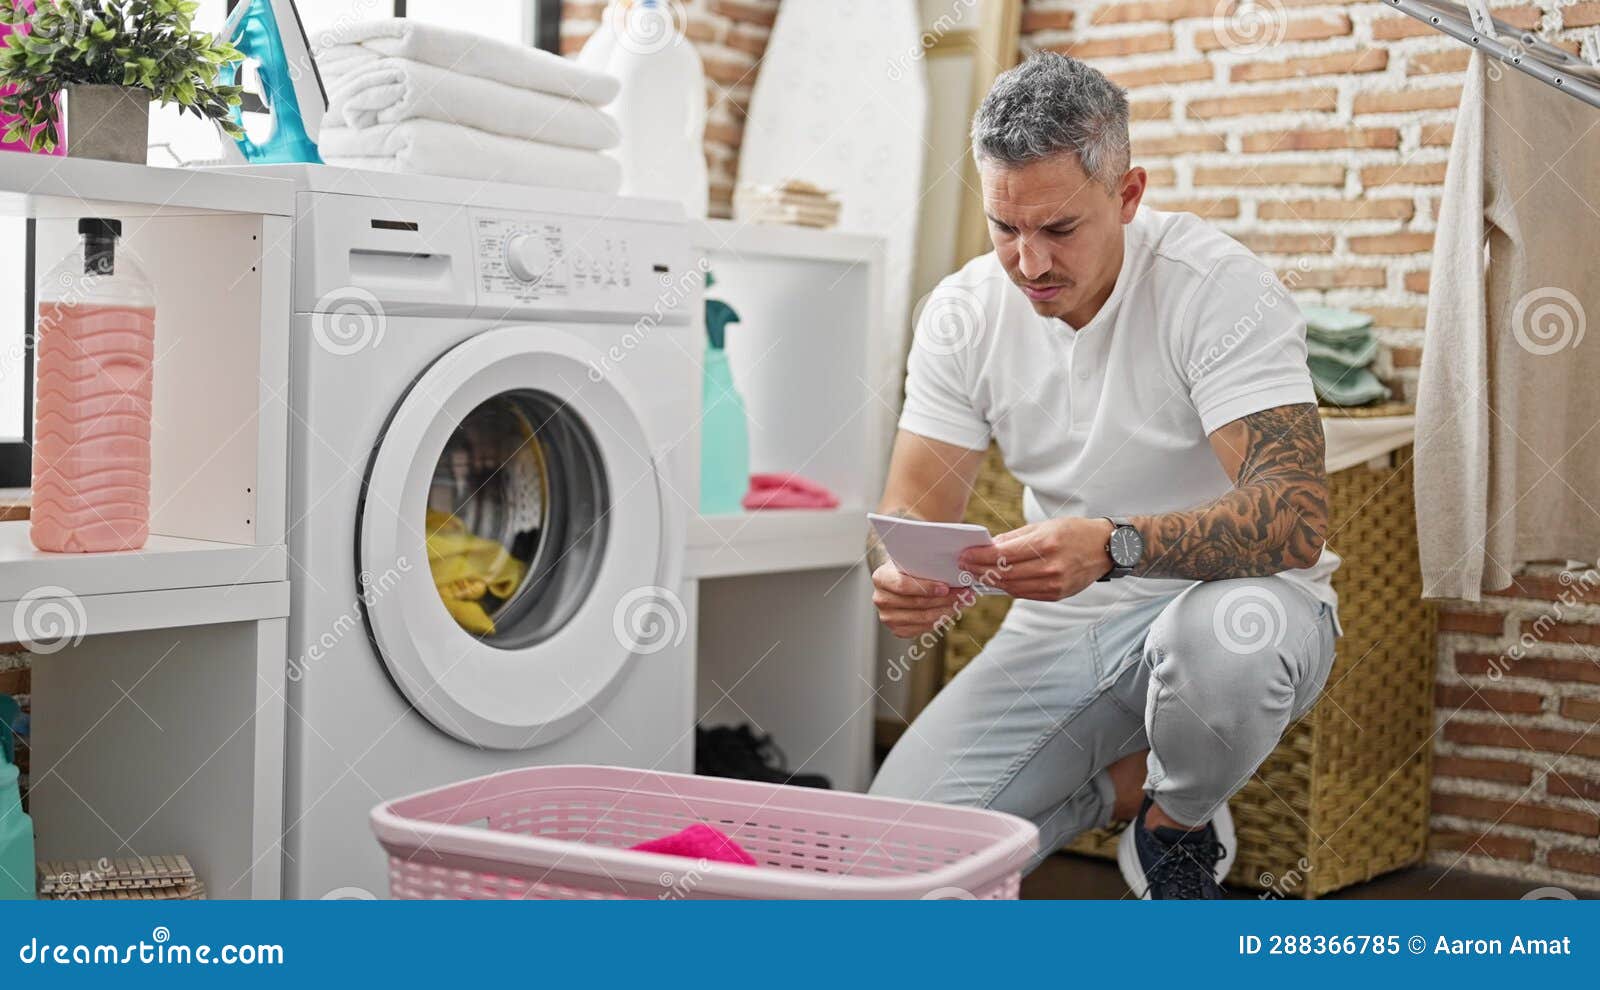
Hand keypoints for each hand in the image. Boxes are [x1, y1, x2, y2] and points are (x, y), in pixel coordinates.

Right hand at [871, 561, 975, 638]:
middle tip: (964, 593)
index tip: (946, 587)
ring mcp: (888, 617)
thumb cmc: (907, 568)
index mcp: (881, 578)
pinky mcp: (898, 630)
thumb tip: (953, 567)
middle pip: (917, 604)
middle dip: (944, 599)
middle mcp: (881, 599)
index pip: (903, 585)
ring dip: (947, 610)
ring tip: (963, 602)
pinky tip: (951, 610)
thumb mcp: (911, 559)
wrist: (897, 580)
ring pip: (923, 618)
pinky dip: (939, 620)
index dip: (926, 588)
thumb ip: (924, 562)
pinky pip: (923, 628)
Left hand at [958, 517, 1114, 601]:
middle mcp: (1050, 566)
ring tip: (977, 575)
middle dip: (980, 570)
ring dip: (991, 581)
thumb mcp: (1044, 526)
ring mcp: (1055, 583)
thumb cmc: (1073, 531)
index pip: (1002, 554)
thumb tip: (988, 546)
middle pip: (1004, 573)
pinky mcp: (1057, 594)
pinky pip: (1025, 594)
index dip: (979, 557)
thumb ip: (1014, 538)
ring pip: (1012, 587)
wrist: (1105, 548)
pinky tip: (998, 581)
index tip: (964, 555)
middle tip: (964, 566)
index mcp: (1046, 544)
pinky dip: (1008, 588)